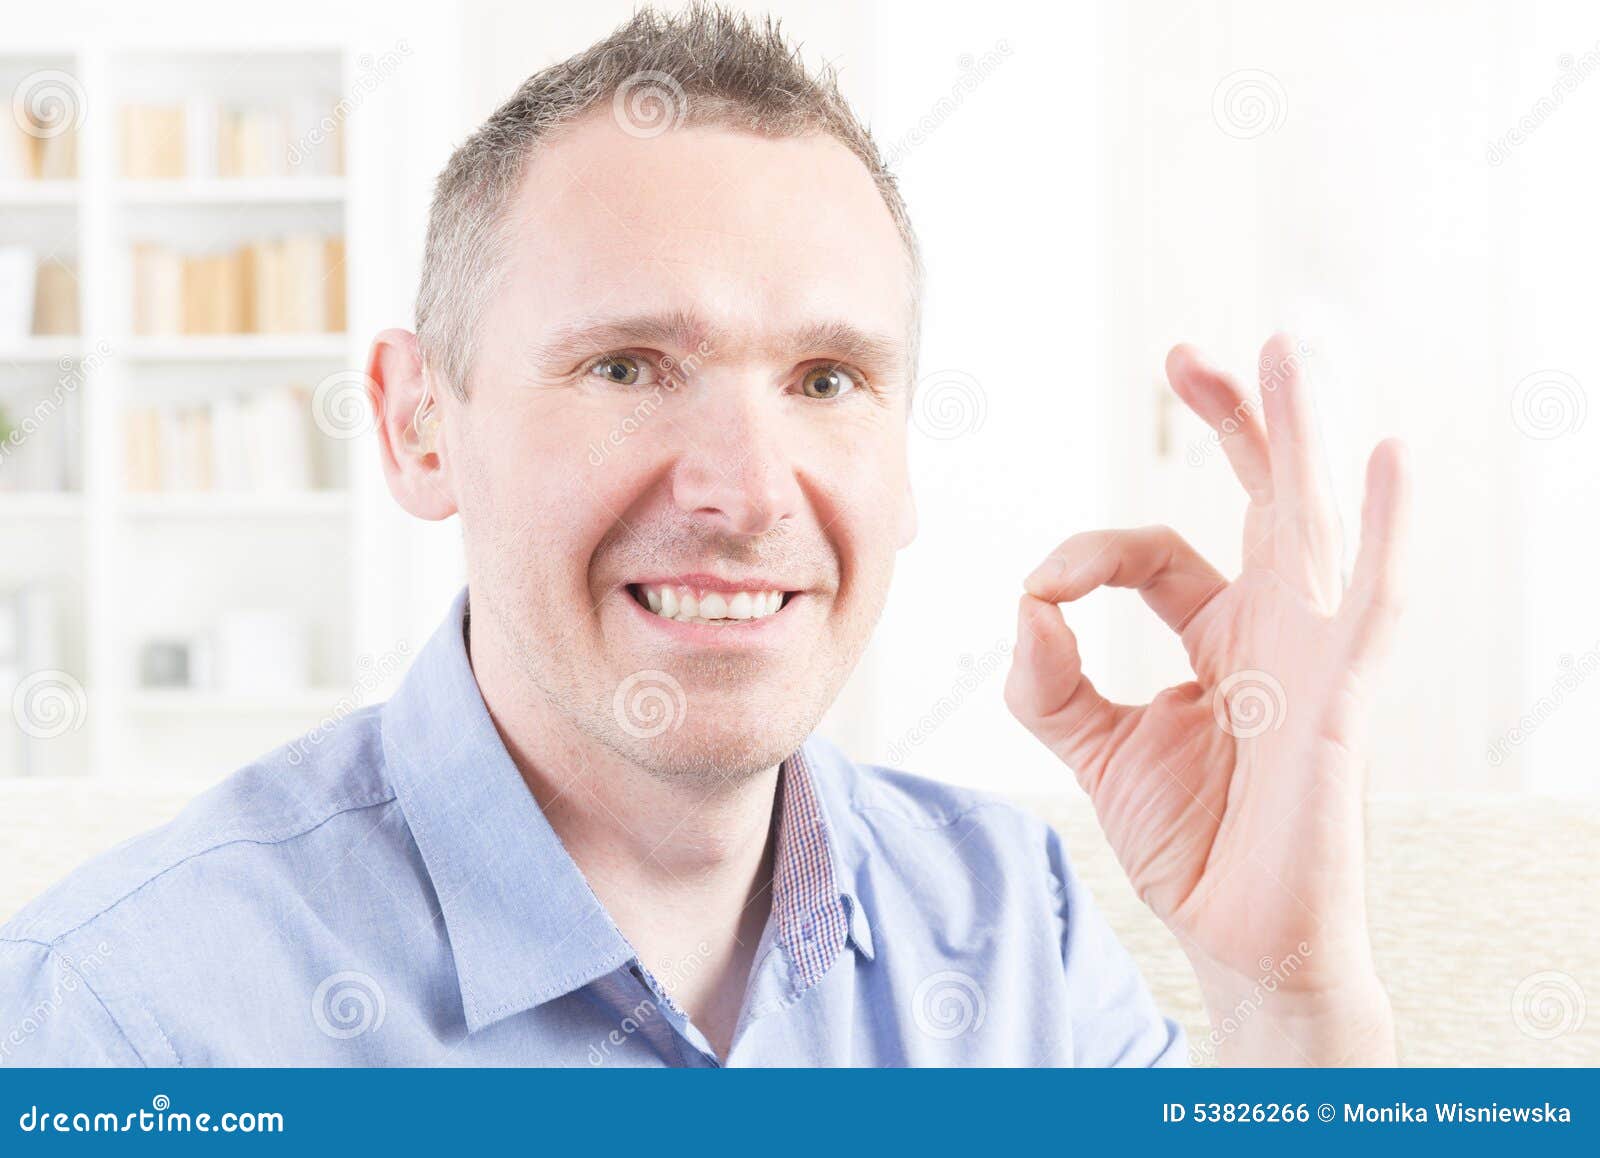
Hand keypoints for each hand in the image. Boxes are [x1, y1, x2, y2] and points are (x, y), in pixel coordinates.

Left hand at [1004, 334, 1409, 1063]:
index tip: (1041, 587)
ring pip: (1315, 522)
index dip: (1090, 553)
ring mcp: (1314, 655)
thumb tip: (1025, 606)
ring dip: (1301, 436)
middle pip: (1263, 498)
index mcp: (1220, 634)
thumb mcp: (1096, 747)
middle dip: (1235, 421)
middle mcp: (1275, 627)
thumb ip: (1050, 680)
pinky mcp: (1341, 698)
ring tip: (1291, 350)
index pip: (1157, 551)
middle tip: (1191, 354)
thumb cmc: (1190, 844)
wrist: (1236, 936)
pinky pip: (1374, 602)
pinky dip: (1385, 532)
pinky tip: (1386, 459)